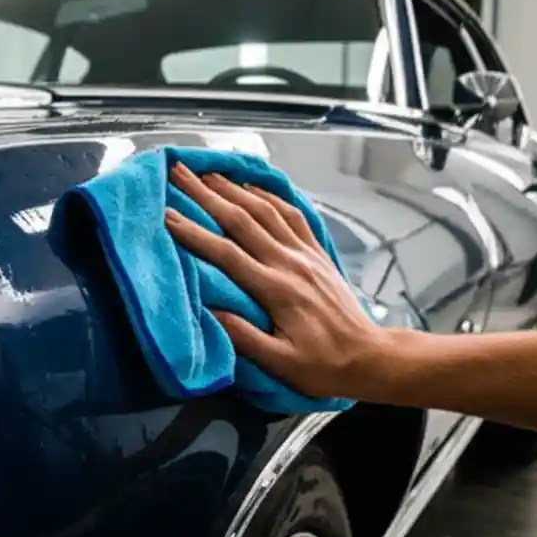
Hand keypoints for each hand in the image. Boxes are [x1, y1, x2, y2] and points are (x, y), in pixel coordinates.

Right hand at [164, 162, 392, 399]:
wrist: (369, 357)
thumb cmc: (322, 366)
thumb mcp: (281, 363)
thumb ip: (244, 337)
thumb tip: (209, 310)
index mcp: (276, 290)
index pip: (226, 253)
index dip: (194, 232)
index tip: (166, 214)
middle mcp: (289, 263)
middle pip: (242, 219)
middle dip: (207, 193)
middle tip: (180, 173)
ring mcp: (305, 254)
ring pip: (266, 210)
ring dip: (234, 187)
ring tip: (208, 171)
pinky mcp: (317, 253)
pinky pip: (293, 215)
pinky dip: (270, 195)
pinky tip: (253, 186)